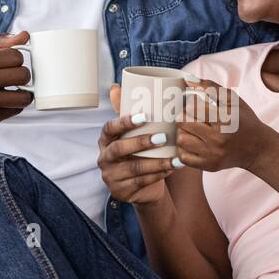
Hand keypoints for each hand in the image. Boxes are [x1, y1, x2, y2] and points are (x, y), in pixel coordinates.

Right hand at [0, 31, 32, 136]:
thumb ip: (0, 43)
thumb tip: (24, 36)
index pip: (16, 56)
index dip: (17, 61)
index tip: (10, 65)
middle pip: (23, 75)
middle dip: (22, 77)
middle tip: (12, 80)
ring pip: (24, 97)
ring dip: (22, 95)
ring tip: (12, 93)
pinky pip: (16, 110)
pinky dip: (12, 107)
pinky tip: (1, 104)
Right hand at [98, 84, 178, 204]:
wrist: (143, 186)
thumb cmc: (140, 153)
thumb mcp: (134, 134)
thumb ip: (128, 112)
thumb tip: (116, 86)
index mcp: (105, 140)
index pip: (109, 128)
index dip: (124, 122)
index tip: (143, 117)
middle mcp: (104, 158)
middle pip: (118, 149)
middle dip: (141, 143)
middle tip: (163, 138)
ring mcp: (110, 177)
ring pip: (133, 169)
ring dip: (156, 162)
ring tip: (174, 157)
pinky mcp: (120, 192)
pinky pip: (140, 184)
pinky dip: (158, 176)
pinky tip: (171, 169)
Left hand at [176, 76, 269, 171]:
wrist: (257, 149)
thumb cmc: (244, 121)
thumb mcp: (233, 100)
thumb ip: (210, 87)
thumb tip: (187, 80)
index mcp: (225, 119)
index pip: (193, 107)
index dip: (190, 104)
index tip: (193, 105)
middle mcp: (218, 139)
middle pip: (183, 123)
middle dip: (183, 116)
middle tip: (189, 116)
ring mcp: (213, 154)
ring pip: (181, 140)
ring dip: (182, 132)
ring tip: (190, 129)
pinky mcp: (209, 166)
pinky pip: (184, 157)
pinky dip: (184, 149)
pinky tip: (192, 142)